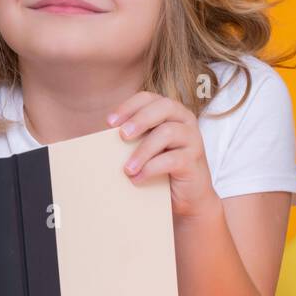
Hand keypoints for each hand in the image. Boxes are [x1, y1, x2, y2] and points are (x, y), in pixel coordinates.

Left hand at [107, 92, 220, 219]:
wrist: (187, 196)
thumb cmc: (161, 167)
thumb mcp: (145, 147)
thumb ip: (131, 138)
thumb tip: (102, 138)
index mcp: (170, 111)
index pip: (148, 98)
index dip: (128, 107)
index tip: (109, 123)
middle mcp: (184, 120)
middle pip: (164, 107)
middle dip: (140, 120)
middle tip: (122, 136)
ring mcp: (193, 139)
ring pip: (168, 133)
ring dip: (143, 151)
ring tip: (127, 169)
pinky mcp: (194, 161)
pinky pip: (173, 159)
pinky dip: (152, 168)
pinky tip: (138, 179)